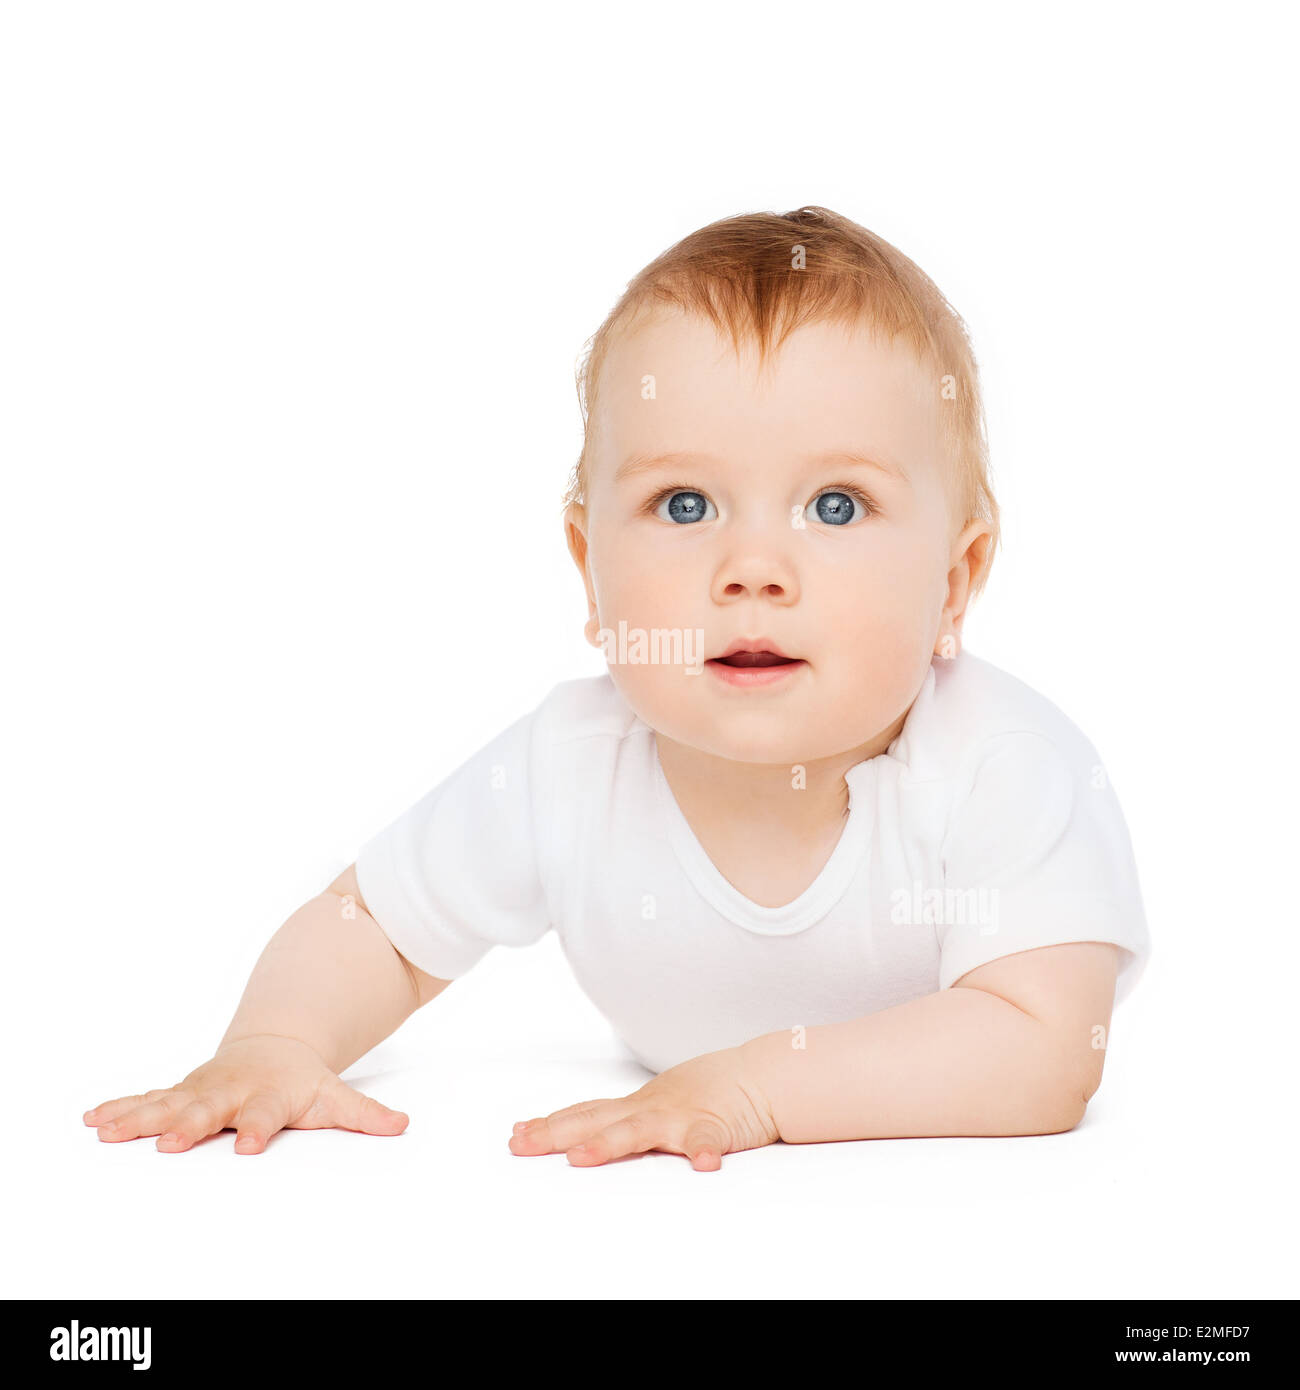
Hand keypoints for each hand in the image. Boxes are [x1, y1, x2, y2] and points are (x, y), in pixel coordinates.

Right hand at [81, 1034, 408, 1153]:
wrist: (275, 1045)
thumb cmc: (302, 1081)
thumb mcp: (334, 1095)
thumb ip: (364, 1114)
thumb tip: (402, 1125)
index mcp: (269, 1094)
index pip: (265, 1113)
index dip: (258, 1128)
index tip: (248, 1146)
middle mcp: (231, 1090)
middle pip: (209, 1109)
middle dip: (189, 1124)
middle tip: (170, 1143)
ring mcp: (203, 1089)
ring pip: (168, 1102)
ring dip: (139, 1117)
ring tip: (107, 1130)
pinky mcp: (181, 1092)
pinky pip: (147, 1100)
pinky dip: (121, 1108)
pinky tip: (93, 1119)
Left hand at [508, 1045, 777, 1170]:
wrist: (761, 1074)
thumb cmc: (713, 1091)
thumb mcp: (664, 1104)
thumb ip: (631, 1120)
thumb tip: (595, 1134)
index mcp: (638, 1106)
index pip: (586, 1113)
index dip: (551, 1123)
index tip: (517, 1133)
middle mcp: (650, 1108)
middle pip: (594, 1121)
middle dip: (554, 1133)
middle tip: (520, 1144)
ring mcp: (680, 1116)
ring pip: (639, 1130)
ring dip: (608, 1144)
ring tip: (580, 1159)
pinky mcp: (715, 1125)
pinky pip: (708, 1140)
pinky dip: (704, 1152)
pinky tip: (703, 1167)